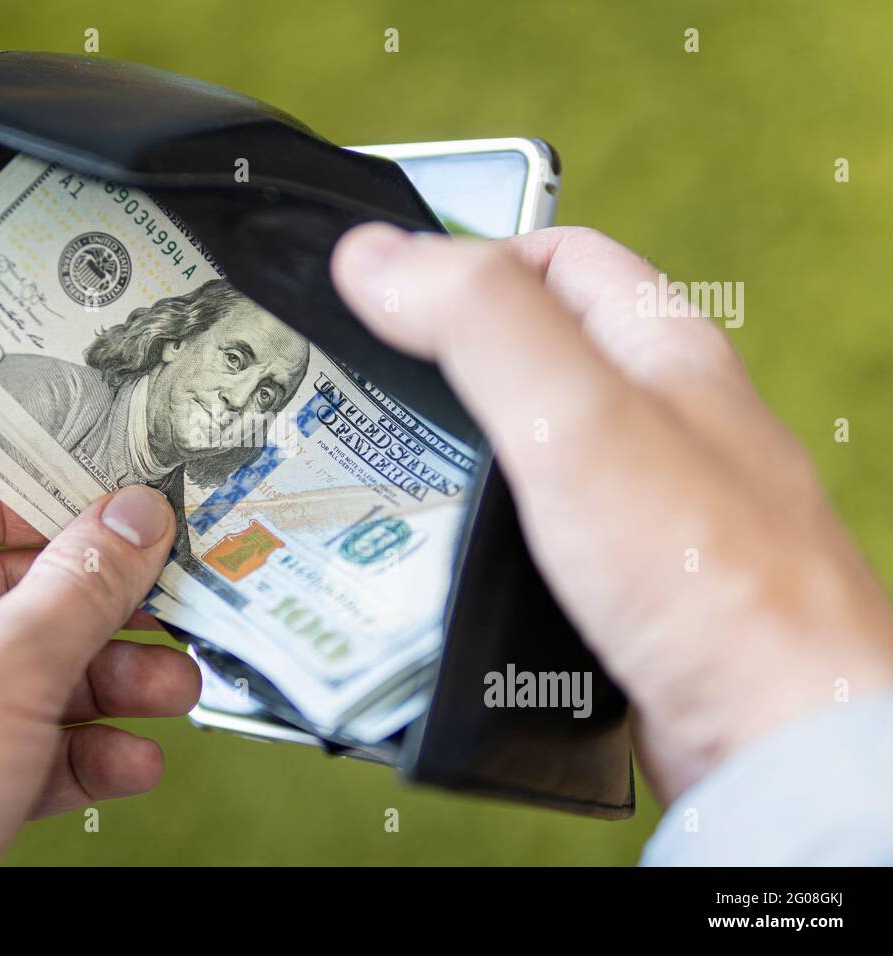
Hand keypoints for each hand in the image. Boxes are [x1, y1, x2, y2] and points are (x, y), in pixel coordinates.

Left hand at [0, 464, 198, 864]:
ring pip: (31, 674)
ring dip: (112, 684)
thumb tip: (140, 514)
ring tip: (176, 692)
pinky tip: (133, 764)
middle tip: (178, 606)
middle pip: (20, 593)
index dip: (62, 497)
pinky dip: (80, 753)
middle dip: (109, 610)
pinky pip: (21, 748)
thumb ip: (79, 588)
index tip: (142, 503)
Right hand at [332, 224, 892, 801]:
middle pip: (529, 357)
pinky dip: (473, 537)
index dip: (471, 260)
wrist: (772, 739)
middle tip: (366, 392)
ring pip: (520, 453)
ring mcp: (638, 507)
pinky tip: (436, 560)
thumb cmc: (711, 579)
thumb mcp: (578, 417)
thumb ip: (480, 322)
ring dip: (448, 458)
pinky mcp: (615, 584)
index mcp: (664, 350)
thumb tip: (378, 256)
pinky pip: (525, 536)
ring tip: (380, 475)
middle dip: (442, 364)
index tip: (393, 301)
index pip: (558, 258)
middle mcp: (657, 420)